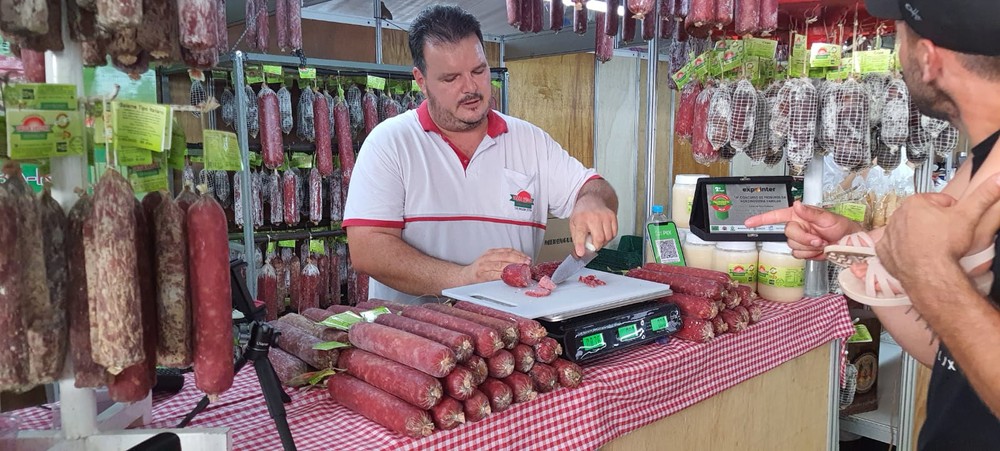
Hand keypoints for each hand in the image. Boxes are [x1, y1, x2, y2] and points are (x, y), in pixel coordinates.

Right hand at [460, 248, 531, 284]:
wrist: (464, 276)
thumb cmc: (480, 270)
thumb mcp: (490, 260)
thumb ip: (502, 259)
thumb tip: (520, 263)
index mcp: (491, 252)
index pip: (508, 250)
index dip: (519, 254)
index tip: (527, 258)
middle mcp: (487, 257)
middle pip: (506, 256)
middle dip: (518, 260)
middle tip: (527, 264)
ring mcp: (484, 266)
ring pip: (501, 265)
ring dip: (513, 268)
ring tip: (522, 271)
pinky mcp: (482, 275)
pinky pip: (495, 275)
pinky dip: (504, 276)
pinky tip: (510, 277)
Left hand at [569, 195, 617, 256]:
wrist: (592, 199)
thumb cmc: (582, 213)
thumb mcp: (574, 225)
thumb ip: (576, 240)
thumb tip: (578, 254)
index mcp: (581, 219)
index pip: (581, 233)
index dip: (581, 245)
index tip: (581, 252)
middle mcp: (593, 217)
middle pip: (598, 238)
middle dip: (596, 246)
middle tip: (592, 245)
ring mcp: (605, 216)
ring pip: (608, 238)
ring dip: (603, 242)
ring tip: (597, 236)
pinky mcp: (612, 217)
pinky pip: (614, 234)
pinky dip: (609, 237)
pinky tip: (603, 233)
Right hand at [744, 201, 860, 259]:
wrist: (850, 244)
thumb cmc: (842, 227)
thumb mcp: (829, 217)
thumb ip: (811, 212)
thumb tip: (797, 205)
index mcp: (799, 215)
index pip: (776, 215)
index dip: (761, 218)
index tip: (749, 222)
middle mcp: (797, 226)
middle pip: (787, 233)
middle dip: (803, 238)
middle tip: (818, 239)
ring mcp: (800, 239)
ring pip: (792, 246)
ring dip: (808, 247)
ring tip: (821, 244)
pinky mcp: (803, 251)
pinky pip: (798, 255)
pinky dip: (809, 255)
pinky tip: (818, 251)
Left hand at [877, 174, 999, 290]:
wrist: (930, 273)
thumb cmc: (945, 245)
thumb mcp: (968, 216)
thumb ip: (983, 196)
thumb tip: (997, 179)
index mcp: (915, 203)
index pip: (938, 202)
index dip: (951, 211)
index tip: (954, 221)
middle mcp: (897, 216)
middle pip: (922, 216)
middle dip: (933, 223)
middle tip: (945, 236)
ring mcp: (889, 234)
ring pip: (907, 231)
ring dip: (918, 236)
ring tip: (932, 246)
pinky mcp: (883, 252)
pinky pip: (893, 248)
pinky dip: (903, 251)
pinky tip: (915, 255)